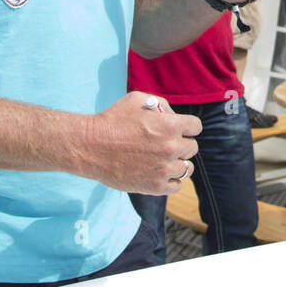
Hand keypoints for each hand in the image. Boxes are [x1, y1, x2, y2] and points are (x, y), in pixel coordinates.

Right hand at [82, 92, 201, 194]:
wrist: (89, 147)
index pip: (196, 127)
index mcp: (170, 125)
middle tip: (166, 145)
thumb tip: (174, 115)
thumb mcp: (137, 100)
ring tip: (164, 161)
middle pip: (192, 147)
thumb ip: (161, 104)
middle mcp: (171, 147)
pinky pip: (177, 186)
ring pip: (188, 168)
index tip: (179, 130)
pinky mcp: (155, 186)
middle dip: (181, 144)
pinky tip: (160, 174)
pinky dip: (171, 181)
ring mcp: (164, 168)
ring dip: (178, 163)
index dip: (187, 127)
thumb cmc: (112, 120)